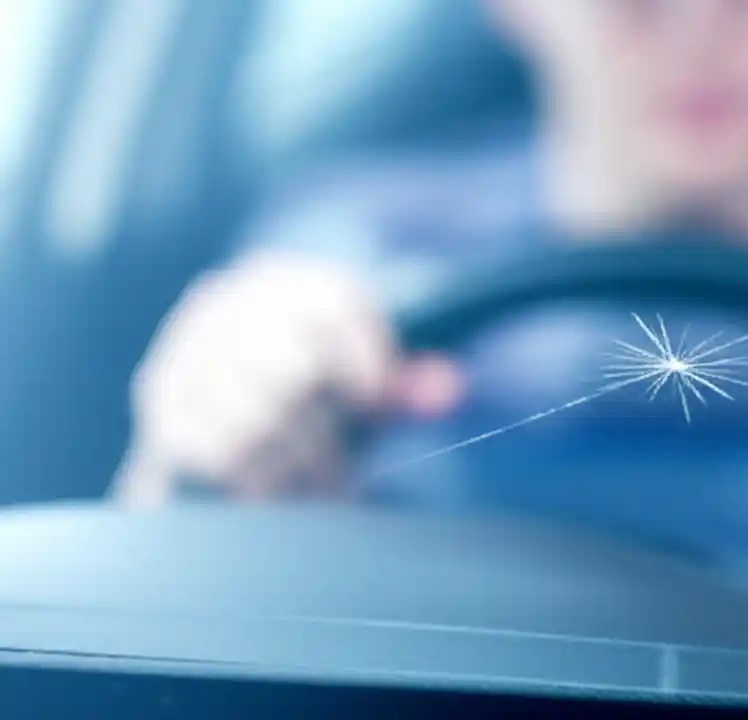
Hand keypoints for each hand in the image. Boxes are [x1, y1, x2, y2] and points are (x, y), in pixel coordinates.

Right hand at [117, 251, 404, 504]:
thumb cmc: (305, 400)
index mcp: (278, 279)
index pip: (334, 302)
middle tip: (345, 463)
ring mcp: (183, 358)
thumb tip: (449, 391)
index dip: (369, 357)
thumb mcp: (361, 383)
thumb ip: (406, 385)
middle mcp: (222, 307)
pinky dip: (263, 483)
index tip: (376, 398)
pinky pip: (227, 455)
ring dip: (301, 461)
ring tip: (316, 480)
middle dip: (331, 425)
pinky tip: (274, 492)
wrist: (206, 436)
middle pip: (297, 367)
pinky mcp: (164, 414)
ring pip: (263, 417)